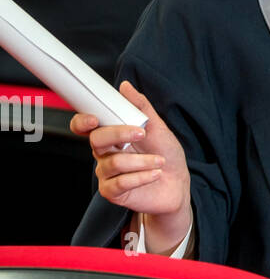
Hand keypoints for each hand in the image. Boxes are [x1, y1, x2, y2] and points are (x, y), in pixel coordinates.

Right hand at [70, 81, 191, 249]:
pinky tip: (155, 174)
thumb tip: (125, 86)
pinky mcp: (113, 192)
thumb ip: (141, 108)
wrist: (178, 185)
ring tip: (159, 162)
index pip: (84, 127)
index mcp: (110, 136)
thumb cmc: (166, 155)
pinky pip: (120, 183)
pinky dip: (141, 177)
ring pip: (113, 162)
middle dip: (119, 134)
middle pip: (96, 140)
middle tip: (142, 133)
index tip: (94, 119)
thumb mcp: (158, 128)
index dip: (82, 122)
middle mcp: (104, 154)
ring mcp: (107, 174)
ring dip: (141, 161)